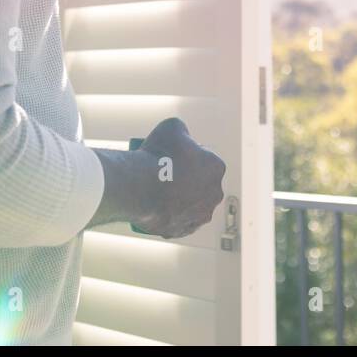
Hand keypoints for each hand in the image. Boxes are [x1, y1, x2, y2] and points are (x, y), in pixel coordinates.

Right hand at [134, 118, 225, 238]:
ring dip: (181, 200)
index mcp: (216, 166)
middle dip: (186, 179)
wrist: (141, 187)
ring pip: (191, 204)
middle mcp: (215, 193)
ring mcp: (201, 215)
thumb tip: (184, 137)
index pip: (204, 158)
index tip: (171, 156)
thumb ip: (183, 130)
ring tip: (159, 193)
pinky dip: (171, 216)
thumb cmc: (157, 155)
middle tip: (164, 174)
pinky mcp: (186, 230)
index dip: (188, 156)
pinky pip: (180, 221)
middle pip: (199, 183)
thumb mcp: (172, 127)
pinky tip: (158, 208)